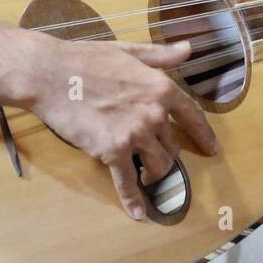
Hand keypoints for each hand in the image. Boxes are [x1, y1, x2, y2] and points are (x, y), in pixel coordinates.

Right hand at [22, 36, 218, 220]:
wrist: (50, 74)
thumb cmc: (86, 59)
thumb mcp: (130, 51)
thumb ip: (161, 56)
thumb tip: (188, 50)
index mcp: (161, 88)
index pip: (193, 116)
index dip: (204, 135)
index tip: (212, 149)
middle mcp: (154, 113)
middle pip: (173, 146)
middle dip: (167, 155)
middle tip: (157, 160)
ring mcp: (135, 134)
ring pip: (159, 166)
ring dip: (154, 175)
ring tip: (146, 178)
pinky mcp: (112, 151)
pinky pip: (128, 182)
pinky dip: (133, 200)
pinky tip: (137, 213)